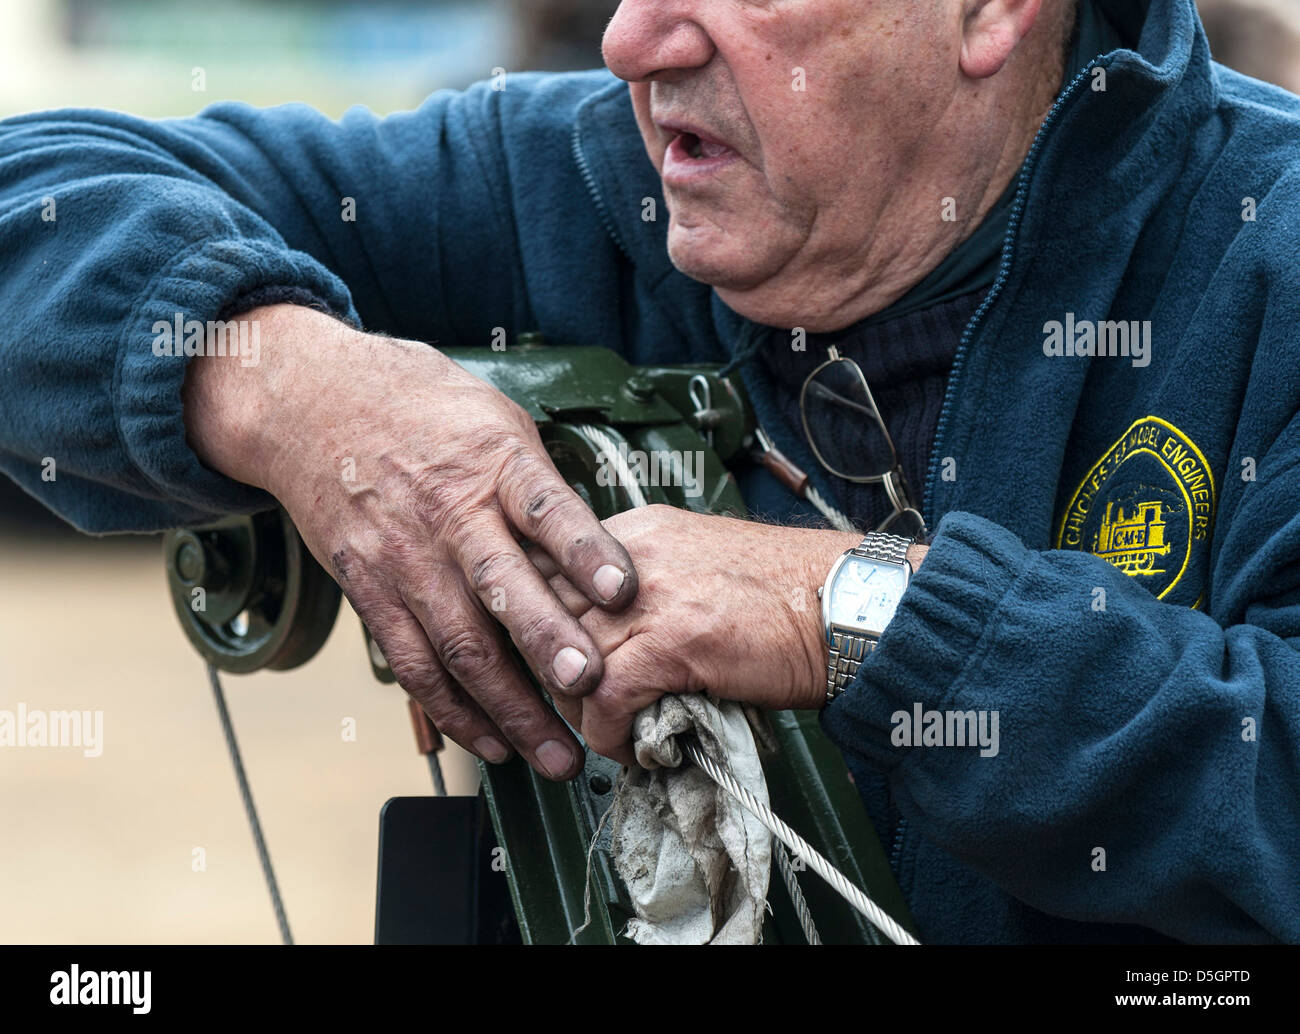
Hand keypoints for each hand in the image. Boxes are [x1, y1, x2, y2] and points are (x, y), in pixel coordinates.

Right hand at [182, 304, 638, 779]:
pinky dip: (452, 712)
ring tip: (554, 753)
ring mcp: (404, 558)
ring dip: (510, 708)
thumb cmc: (421, 410)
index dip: (588, 549)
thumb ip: (542, 486)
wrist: (312, 403)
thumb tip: (599, 549)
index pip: (547, 507)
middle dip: (548, 643)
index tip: (625, 589)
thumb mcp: (496, 420)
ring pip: (459, 645)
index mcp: (493, 463)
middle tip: (590, 690)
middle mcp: (448, 514)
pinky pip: (413, 664)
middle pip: (501, 586)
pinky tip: (491, 743)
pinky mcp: (371, 590)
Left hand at [530, 505, 852, 762]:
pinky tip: (634, 746)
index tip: (549, 661)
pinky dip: (610, 734)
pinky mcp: (671, 640)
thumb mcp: (697, 566)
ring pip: (566, 661)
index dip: (538, 624)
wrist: (844, 605)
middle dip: (549, 670)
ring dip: (581, 711)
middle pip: (543, 614)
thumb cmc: (782, 594)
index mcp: (636, 531)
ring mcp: (649, 595)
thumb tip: (603, 635)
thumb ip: (644, 586)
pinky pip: (605, 697)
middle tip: (571, 705)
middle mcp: (631, 555)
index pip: (545, 568)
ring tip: (610, 730)